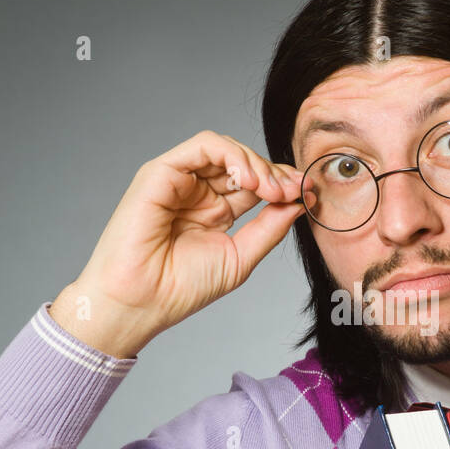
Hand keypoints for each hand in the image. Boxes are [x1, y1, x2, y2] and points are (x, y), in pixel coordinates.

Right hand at [51, 131, 305, 356]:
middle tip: (295, 189)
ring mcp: (180, 180)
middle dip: (276, 173)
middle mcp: (198, 192)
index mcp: (216, 211)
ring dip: (257, 164)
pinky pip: (204, 146)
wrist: (141, 302)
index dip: (284, 184)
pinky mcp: (162, 171)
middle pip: (245, 164)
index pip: (256, 184)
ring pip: (227, 150)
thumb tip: (300, 202)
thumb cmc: (180, 287)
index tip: (308, 194)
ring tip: (272, 189)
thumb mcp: (240, 257)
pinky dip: (232, 155)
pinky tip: (248, 179)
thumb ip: (269, 228)